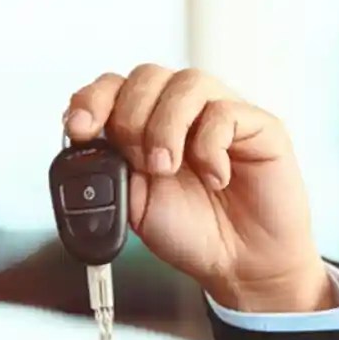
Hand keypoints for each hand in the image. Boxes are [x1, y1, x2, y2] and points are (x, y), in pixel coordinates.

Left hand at [64, 64, 334, 311]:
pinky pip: (226, 111)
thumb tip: (91, 141)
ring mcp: (219, 112)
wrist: (240, 263)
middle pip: (146, 76)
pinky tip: (213, 178)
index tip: (80, 129)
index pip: (112, 87)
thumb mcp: (134, 203)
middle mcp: (179, 111)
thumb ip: (112, 168)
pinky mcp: (258, 124)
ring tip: (168, 169)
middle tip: (140, 162)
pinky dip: (210, 146)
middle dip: (131, 118)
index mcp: (143, 125)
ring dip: (166, 127)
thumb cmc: (192, 230)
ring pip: (186, 83)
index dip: (92, 100)